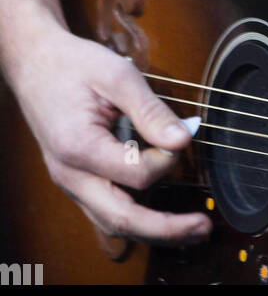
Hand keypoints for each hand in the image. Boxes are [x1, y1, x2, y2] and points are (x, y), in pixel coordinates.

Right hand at [13, 23, 211, 245]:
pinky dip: (136, 217)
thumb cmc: (73, 65)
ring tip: (190, 229)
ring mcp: (71, 183)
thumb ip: (150, 110)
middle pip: (122, 219)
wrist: (35, 65)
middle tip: (203, 226)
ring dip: (153, 230)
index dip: (167, 158)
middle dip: (166, 229)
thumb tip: (182, 139)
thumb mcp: (117, 74)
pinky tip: (161, 215)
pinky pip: (106, 211)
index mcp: (79, 148)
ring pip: (113, 223)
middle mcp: (71, 176)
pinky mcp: (77, 181)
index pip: (136, 174)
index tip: (182, 134)